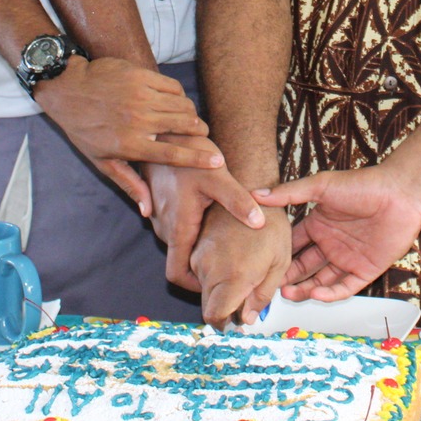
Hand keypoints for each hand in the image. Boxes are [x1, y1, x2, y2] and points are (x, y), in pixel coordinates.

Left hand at [32, 57, 220, 209]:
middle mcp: (138, 120)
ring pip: (181, 105)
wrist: (69, 90)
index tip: (218, 162)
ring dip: (190, 113)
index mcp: (130, 145)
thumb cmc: (85, 129)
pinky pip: (172, 86)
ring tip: (189, 119)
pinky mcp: (140, 76)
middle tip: (202, 134)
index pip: (173, 154)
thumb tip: (148, 211)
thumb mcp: (102, 161)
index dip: (199, 159)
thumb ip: (129, 184)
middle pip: (184, 126)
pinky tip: (176, 100)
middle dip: (199, 131)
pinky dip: (179, 94)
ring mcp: (139, 95)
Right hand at [145, 148, 266, 289]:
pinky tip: (210, 221)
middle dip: (200, 267)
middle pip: (179, 261)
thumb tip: (260, 223)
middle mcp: (164, 227)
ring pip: (178, 244)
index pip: (176, 275)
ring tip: (223, 243)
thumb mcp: (218, 177)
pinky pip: (175, 228)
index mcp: (177, 228)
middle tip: (228, 265)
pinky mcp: (161, 205)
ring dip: (196, 247)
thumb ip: (239, 202)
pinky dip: (190, 231)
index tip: (215, 286)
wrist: (165, 133)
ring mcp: (160, 216)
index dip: (194, 287)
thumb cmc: (189, 154)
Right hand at [193, 207, 291, 326]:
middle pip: (207, 304)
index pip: (214, 315)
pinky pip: (199, 269)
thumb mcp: (280, 260)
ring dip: (219, 288)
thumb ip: (263, 294)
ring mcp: (197, 255)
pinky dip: (213, 272)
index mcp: (230, 276)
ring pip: (203, 287)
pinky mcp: (194, 244)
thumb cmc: (270, 219)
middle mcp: (207, 268)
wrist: (247, 181)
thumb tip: (248, 318)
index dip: (225, 323)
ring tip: (244, 269)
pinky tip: (234, 256)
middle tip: (246, 295)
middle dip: (224, 306)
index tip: (238, 321)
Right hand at [253, 167, 420, 301]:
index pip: (293, 245)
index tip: (259, 264)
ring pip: (321, 280)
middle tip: (270, 286)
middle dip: (287, 277)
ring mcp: (348, 258)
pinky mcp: (365, 270)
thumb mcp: (321, 187)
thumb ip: (289, 194)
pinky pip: (344, 287)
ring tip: (287, 294)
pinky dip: (330, 293)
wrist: (400, 194)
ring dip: (305, 289)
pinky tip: (315, 293)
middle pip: (304, 266)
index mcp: (319, 225)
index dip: (278, 255)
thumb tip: (256, 195)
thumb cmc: (362, 185)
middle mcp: (331, 244)